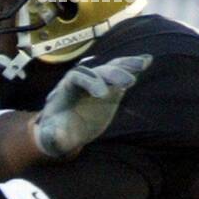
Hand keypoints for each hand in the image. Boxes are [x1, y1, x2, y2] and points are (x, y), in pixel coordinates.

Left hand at [34, 54, 152, 158]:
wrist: (66, 129)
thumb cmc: (56, 131)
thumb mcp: (51, 136)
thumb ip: (52, 136)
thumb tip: (53, 135)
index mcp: (66, 87)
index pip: (78, 77)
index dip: (90, 82)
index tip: (103, 95)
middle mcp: (83, 80)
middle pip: (98, 71)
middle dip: (112, 75)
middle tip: (128, 82)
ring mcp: (98, 81)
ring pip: (112, 68)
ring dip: (127, 65)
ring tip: (143, 65)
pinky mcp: (110, 88)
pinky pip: (122, 74)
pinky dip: (133, 67)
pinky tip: (147, 61)